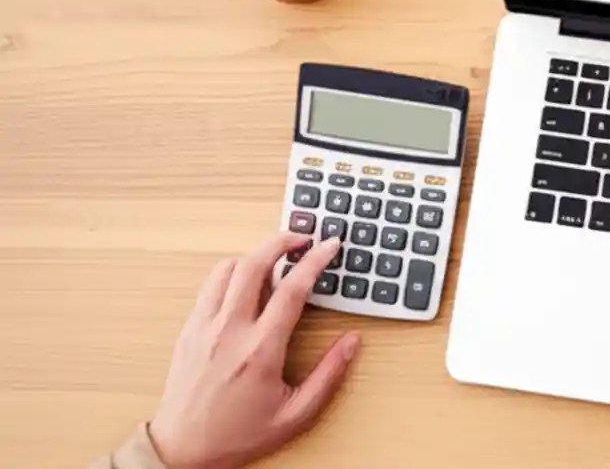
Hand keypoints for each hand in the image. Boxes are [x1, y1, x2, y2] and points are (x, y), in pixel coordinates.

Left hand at [149, 234, 360, 468]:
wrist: (183, 449)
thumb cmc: (238, 435)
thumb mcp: (295, 414)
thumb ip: (328, 375)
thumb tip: (352, 341)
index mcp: (260, 350)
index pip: (292, 290)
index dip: (315, 261)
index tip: (330, 245)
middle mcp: (230, 331)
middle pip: (254, 264)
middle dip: (281, 240)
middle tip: (302, 236)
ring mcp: (204, 327)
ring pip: (228, 268)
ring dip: (255, 254)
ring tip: (276, 256)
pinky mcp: (189, 329)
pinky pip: (210, 285)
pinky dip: (231, 271)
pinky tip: (246, 279)